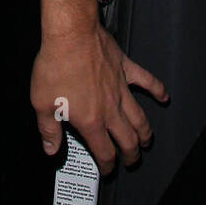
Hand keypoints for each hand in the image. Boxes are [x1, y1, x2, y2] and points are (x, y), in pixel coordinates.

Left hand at [31, 17, 167, 173]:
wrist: (70, 34)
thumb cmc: (56, 64)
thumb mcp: (42, 102)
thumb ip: (48, 129)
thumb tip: (51, 148)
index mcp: (90, 119)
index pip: (104, 151)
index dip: (107, 165)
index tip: (108, 170)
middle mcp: (110, 108)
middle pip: (128, 140)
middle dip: (131, 154)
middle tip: (132, 160)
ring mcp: (121, 89)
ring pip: (140, 118)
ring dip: (145, 132)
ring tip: (146, 140)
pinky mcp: (125, 68)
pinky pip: (147, 81)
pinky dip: (157, 90)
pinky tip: (163, 96)